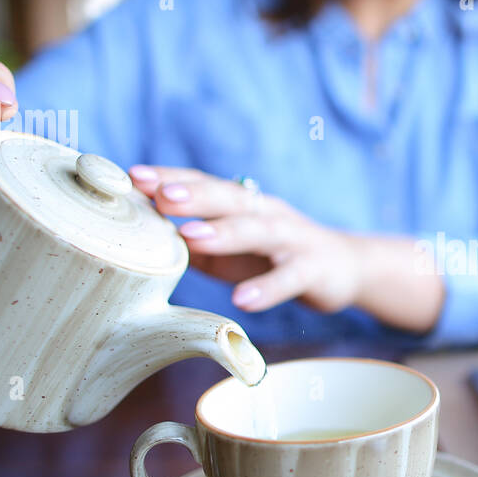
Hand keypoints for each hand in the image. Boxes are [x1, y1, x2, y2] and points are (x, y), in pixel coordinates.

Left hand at [127, 165, 363, 313]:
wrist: (344, 268)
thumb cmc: (274, 257)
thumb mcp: (231, 248)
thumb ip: (194, 242)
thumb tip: (143, 239)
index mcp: (244, 204)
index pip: (204, 183)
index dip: (172, 178)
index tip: (133, 176)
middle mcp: (267, 212)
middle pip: (230, 198)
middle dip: (195, 195)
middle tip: (160, 195)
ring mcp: (293, 239)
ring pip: (258, 231)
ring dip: (225, 232)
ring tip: (191, 237)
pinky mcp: (313, 269)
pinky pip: (289, 278)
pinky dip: (266, 289)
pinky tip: (242, 300)